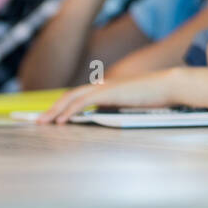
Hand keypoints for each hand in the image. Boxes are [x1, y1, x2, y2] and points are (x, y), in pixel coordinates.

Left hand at [37, 69, 183, 123]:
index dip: (62, 106)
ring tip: (43, 123)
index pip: (78, 96)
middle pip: (69, 96)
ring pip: (72, 98)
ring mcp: (105, 88)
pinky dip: (70, 111)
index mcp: (107, 89)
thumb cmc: (156, 96)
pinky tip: (61, 121)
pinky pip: (83, 102)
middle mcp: (102, 86)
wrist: (169, 85)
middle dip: (52, 109)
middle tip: (38, 121)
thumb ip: (118, 108)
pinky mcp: (109, 93)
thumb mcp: (132, 104)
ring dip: (55, 111)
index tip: (51, 116)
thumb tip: (106, 118)